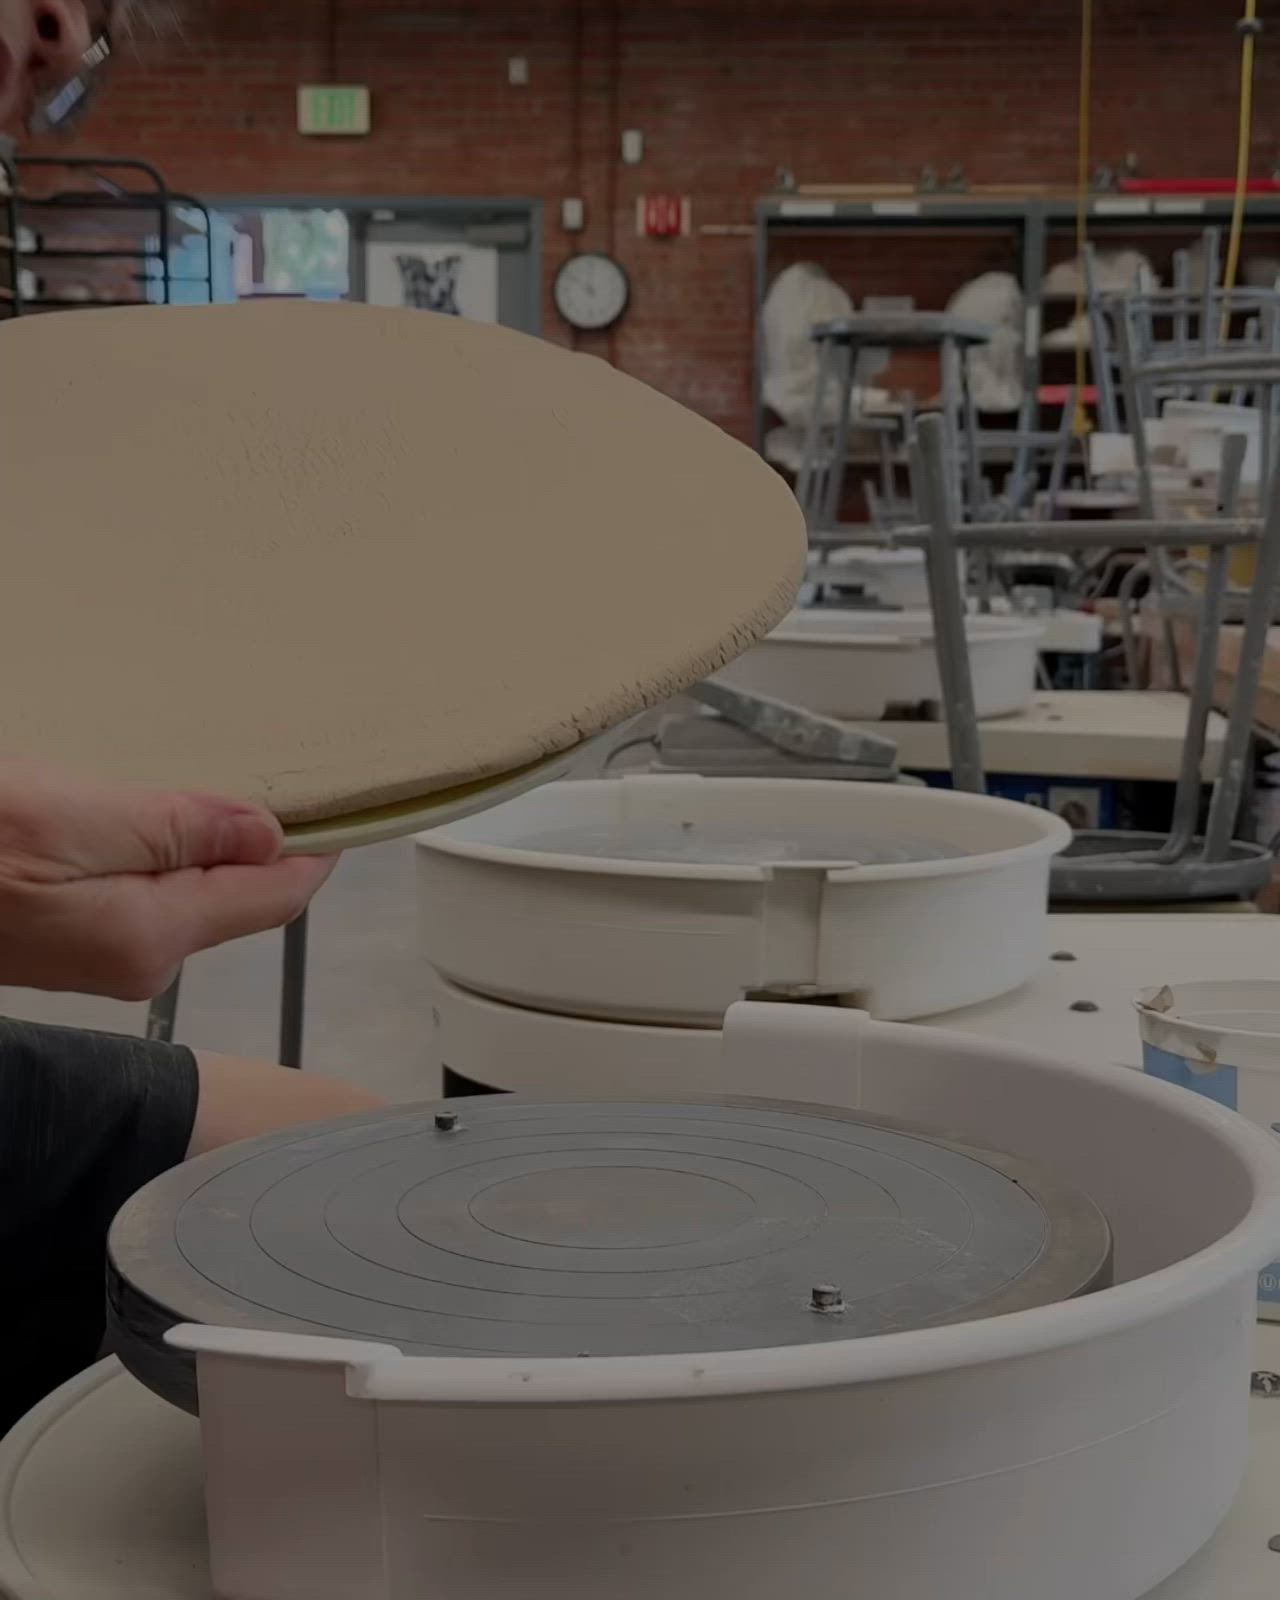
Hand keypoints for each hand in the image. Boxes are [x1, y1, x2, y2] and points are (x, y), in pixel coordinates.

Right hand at [0, 760, 334, 997]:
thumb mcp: (70, 820)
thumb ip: (174, 830)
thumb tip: (268, 837)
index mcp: (153, 935)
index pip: (274, 898)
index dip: (315, 850)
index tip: (344, 802)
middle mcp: (141, 960)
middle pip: (238, 895)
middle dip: (261, 838)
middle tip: (274, 771)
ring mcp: (106, 954)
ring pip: (192, 891)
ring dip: (208, 842)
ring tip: (211, 783)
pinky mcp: (75, 938)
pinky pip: (150, 892)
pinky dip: (166, 853)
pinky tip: (149, 816)